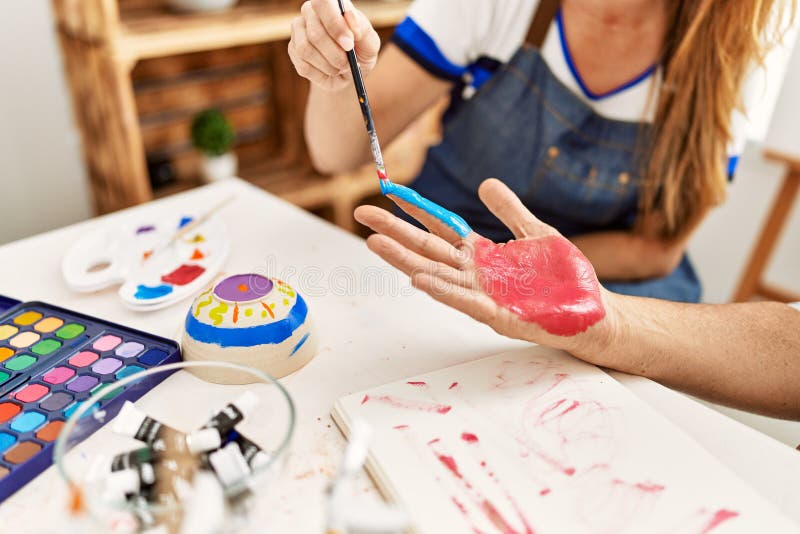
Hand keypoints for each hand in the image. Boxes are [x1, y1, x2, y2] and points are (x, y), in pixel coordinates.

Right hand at [289, 0, 380, 90]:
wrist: (349, 73)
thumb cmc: (361, 53)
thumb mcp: (370, 43)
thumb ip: (363, 29)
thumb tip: (349, 18)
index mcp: (330, 4)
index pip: (323, 2)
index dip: (335, 24)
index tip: (349, 44)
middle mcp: (310, 13)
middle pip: (315, 33)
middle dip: (335, 54)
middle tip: (348, 64)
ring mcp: (298, 31)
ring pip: (306, 50)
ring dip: (328, 65)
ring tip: (340, 67)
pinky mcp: (293, 50)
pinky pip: (303, 66)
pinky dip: (321, 74)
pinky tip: (329, 71)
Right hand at [354, 179, 617, 356]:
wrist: (591, 311)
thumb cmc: (564, 278)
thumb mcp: (536, 233)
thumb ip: (510, 211)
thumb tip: (485, 183)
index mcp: (481, 255)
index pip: (440, 227)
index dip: (415, 209)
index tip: (389, 191)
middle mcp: (474, 275)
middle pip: (427, 249)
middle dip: (394, 232)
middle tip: (362, 213)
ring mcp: (482, 296)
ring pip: (436, 275)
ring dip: (404, 261)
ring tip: (375, 244)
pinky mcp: (499, 316)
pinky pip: (465, 302)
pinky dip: (442, 291)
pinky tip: (418, 279)